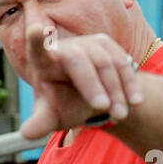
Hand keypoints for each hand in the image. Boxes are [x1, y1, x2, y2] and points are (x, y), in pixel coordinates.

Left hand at [20, 25, 143, 138]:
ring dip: (115, 91)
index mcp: (43, 63)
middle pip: (78, 61)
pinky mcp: (107, 46)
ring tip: (119, 115)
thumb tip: (27, 134)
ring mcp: (87, 44)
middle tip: (102, 107)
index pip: (37, 50)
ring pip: (104, 63)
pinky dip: (129, 84)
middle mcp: (65, 48)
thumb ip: (39, 124)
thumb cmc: (63, 105)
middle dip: (91, 84)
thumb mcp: (51, 117)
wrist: (90, 97)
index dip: (37, 40)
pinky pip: (122, 64)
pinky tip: (135, 102)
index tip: (36, 30)